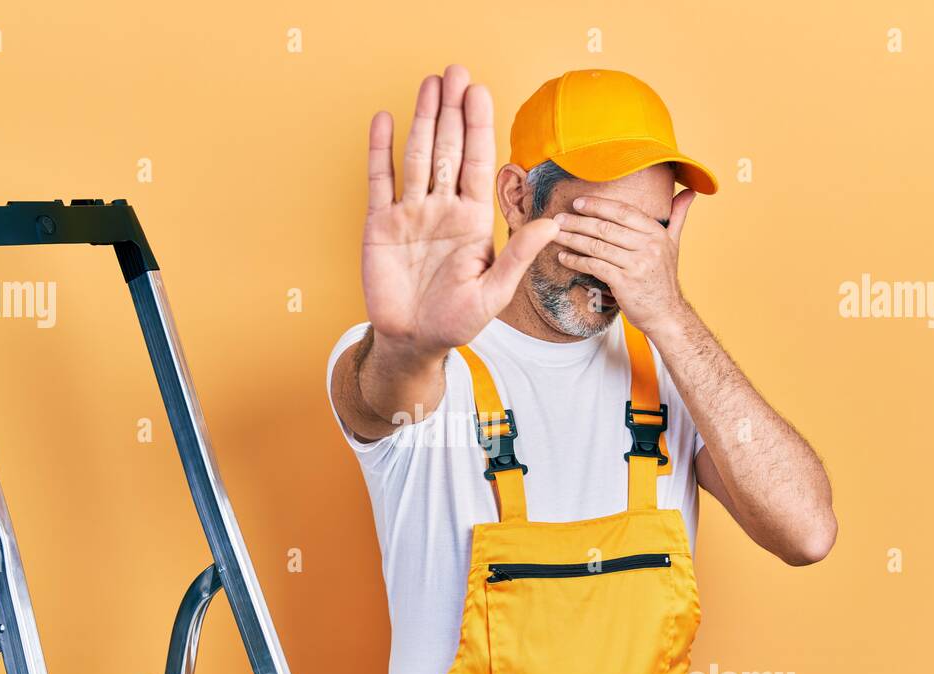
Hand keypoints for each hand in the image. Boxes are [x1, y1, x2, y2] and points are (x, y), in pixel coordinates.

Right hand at [362, 65, 557, 355]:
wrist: (413, 342)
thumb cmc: (457, 322)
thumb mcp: (494, 293)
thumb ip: (518, 256)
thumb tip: (553, 224)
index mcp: (472, 220)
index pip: (478, 163)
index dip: (478, 127)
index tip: (480, 92)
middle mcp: (443, 209)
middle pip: (449, 150)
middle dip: (453, 110)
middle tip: (455, 71)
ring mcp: (411, 213)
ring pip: (418, 156)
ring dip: (423, 119)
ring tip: (430, 83)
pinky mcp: (380, 224)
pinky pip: (381, 179)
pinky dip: (381, 149)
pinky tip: (385, 119)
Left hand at [552, 191, 697, 335]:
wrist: (666, 313)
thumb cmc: (663, 279)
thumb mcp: (673, 244)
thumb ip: (678, 217)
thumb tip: (690, 193)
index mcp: (657, 232)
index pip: (623, 211)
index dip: (598, 205)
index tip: (578, 203)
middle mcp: (648, 246)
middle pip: (606, 227)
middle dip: (578, 221)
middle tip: (558, 218)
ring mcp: (636, 264)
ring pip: (597, 246)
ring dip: (572, 239)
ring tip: (556, 235)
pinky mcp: (624, 283)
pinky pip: (594, 266)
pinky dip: (576, 261)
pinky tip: (563, 258)